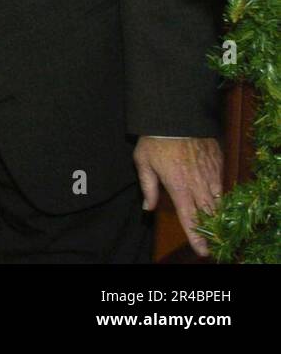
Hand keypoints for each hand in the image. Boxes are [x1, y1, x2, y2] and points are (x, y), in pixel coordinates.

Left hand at [133, 136, 223, 257]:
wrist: (174, 115)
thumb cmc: (154, 139)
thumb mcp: (143, 162)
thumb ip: (147, 187)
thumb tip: (147, 208)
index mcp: (178, 186)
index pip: (189, 217)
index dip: (196, 236)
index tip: (202, 250)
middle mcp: (197, 183)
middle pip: (208, 213)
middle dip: (211, 229)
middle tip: (212, 241)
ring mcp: (210, 172)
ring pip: (219, 200)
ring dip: (218, 213)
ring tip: (216, 223)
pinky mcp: (218, 162)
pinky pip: (223, 183)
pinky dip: (222, 194)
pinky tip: (218, 199)